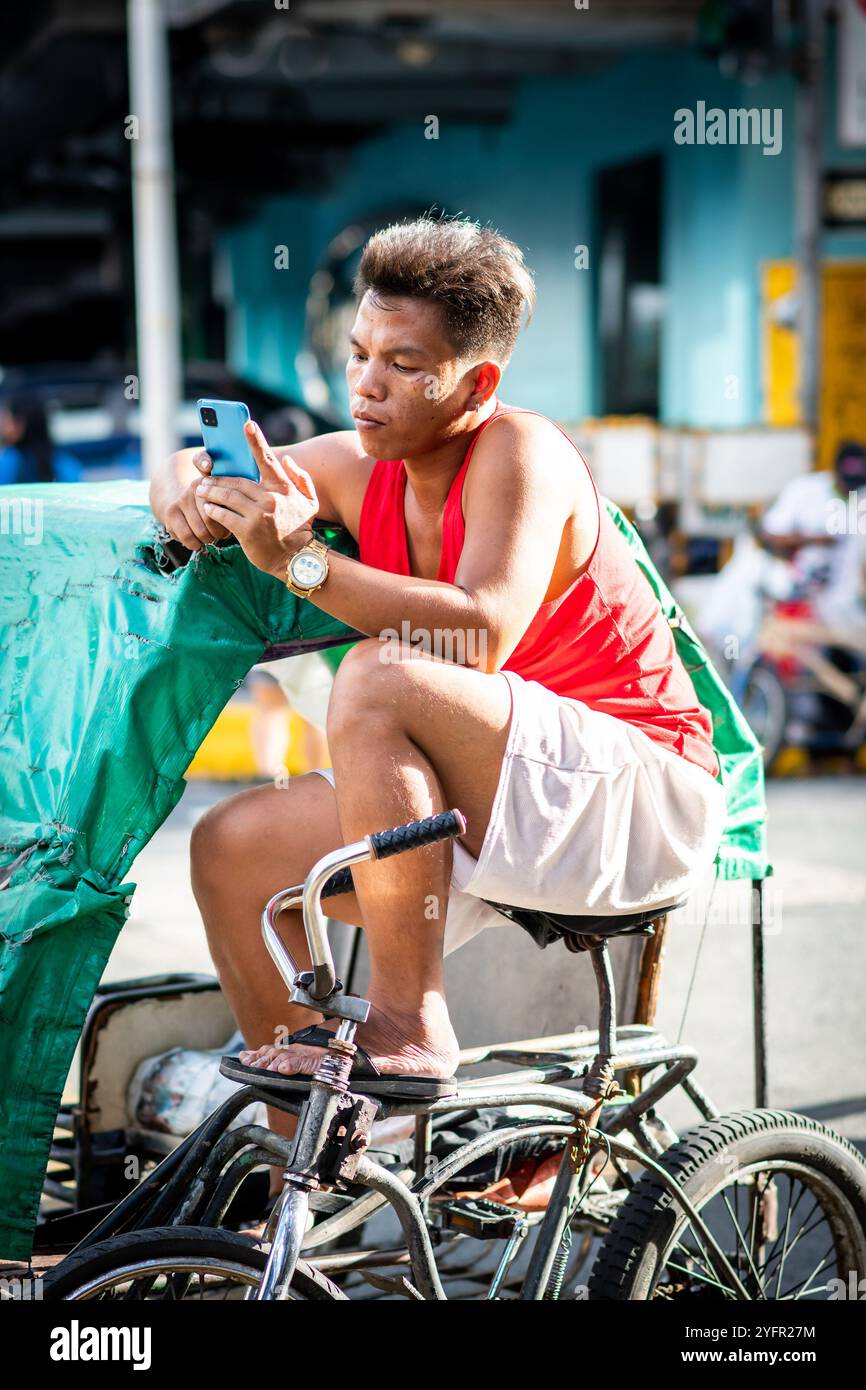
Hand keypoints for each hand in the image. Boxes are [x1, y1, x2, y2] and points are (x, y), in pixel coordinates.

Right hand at [161, 450, 231, 550]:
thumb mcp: (220, 489)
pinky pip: (188, 537)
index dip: (227, 512)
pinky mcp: (170, 513)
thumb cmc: (210, 498)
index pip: (223, 501)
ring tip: (212, 536)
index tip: (227, 512)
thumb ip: (225, 481)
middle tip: (223, 533)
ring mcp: (181, 500)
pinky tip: (198, 541)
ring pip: (201, 530)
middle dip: (221, 531)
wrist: (178, 496)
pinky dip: (196, 544)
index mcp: (210, 480)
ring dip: (209, 538)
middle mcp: (194, 487)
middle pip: (214, 518)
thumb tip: (207, 463)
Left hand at [194, 420, 318, 575]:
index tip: (247, 425)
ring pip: (227, 497)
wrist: (297, 559)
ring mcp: (258, 515)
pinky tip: (208, 509)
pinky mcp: (247, 531)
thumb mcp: (309, 502)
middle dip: (218, 479)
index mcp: (284, 488)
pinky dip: (213, 510)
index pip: (268, 460)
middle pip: (237, 482)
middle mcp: (270, 498)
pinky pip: (224, 515)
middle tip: (205, 478)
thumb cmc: (300, 528)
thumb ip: (300, 479)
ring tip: (201, 492)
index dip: (256, 441)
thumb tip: (287, 460)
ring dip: (211, 493)